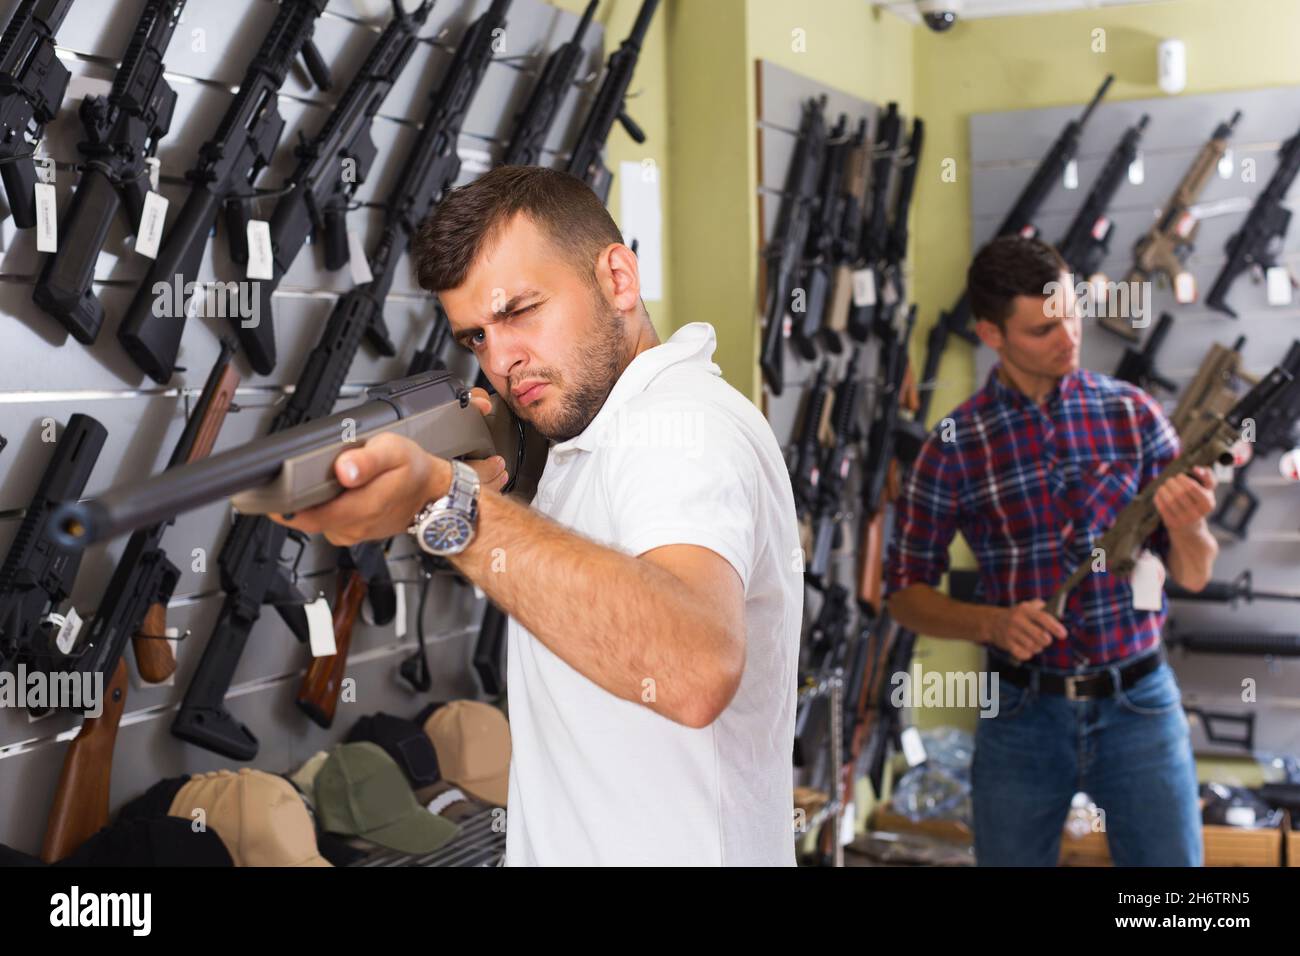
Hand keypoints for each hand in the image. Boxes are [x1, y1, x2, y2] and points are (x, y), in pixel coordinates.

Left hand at [269, 387, 508, 545]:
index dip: (280, 503)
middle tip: (288, 474)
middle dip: (293, 496)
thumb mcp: (394, 451)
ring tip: (314, 477)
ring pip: (313, 518)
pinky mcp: (350, 532)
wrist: (434, 495)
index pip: (305, 514)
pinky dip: (321, 504)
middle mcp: (351, 527)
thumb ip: (367, 460)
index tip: (263, 490)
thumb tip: (344, 470)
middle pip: (304, 516)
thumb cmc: (414, 470)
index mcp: (359, 508)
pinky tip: (330, 489)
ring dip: (308, 500)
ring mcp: (349, 532)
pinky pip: (324, 520)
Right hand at [986, 599, 1067, 662]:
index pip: (1042, 618)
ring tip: (1034, 642)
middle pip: (1041, 636)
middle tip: (1046, 639)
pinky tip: (1026, 648)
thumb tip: (1058, 613)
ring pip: (1034, 647)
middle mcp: (1017, 620)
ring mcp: (1011, 632)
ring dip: (1038, 647)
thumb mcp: (1028, 605)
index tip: (1063, 635)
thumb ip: (1042, 606)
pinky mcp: (1007, 644)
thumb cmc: (1017, 615)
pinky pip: (1025, 654)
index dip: (1054, 627)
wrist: (992, 622)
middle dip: (1047, 640)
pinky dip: (1028, 653)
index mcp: (1025, 609)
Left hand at [1154, 465, 1216, 534]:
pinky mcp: (1172, 523)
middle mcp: (1197, 513)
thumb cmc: (1199, 503)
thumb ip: (1208, 477)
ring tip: (1163, 486)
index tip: (1179, 476)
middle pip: (1180, 493)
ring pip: (1169, 500)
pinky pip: (1162, 507)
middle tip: (1169, 480)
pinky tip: (1159, 493)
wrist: (1191, 529)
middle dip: (1171, 483)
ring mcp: (1183, 520)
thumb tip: (1196, 468)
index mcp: (1208, 504)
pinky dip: (1158, 497)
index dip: (1183, 479)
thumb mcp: (1209, 491)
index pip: (1192, 487)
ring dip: (1163, 489)